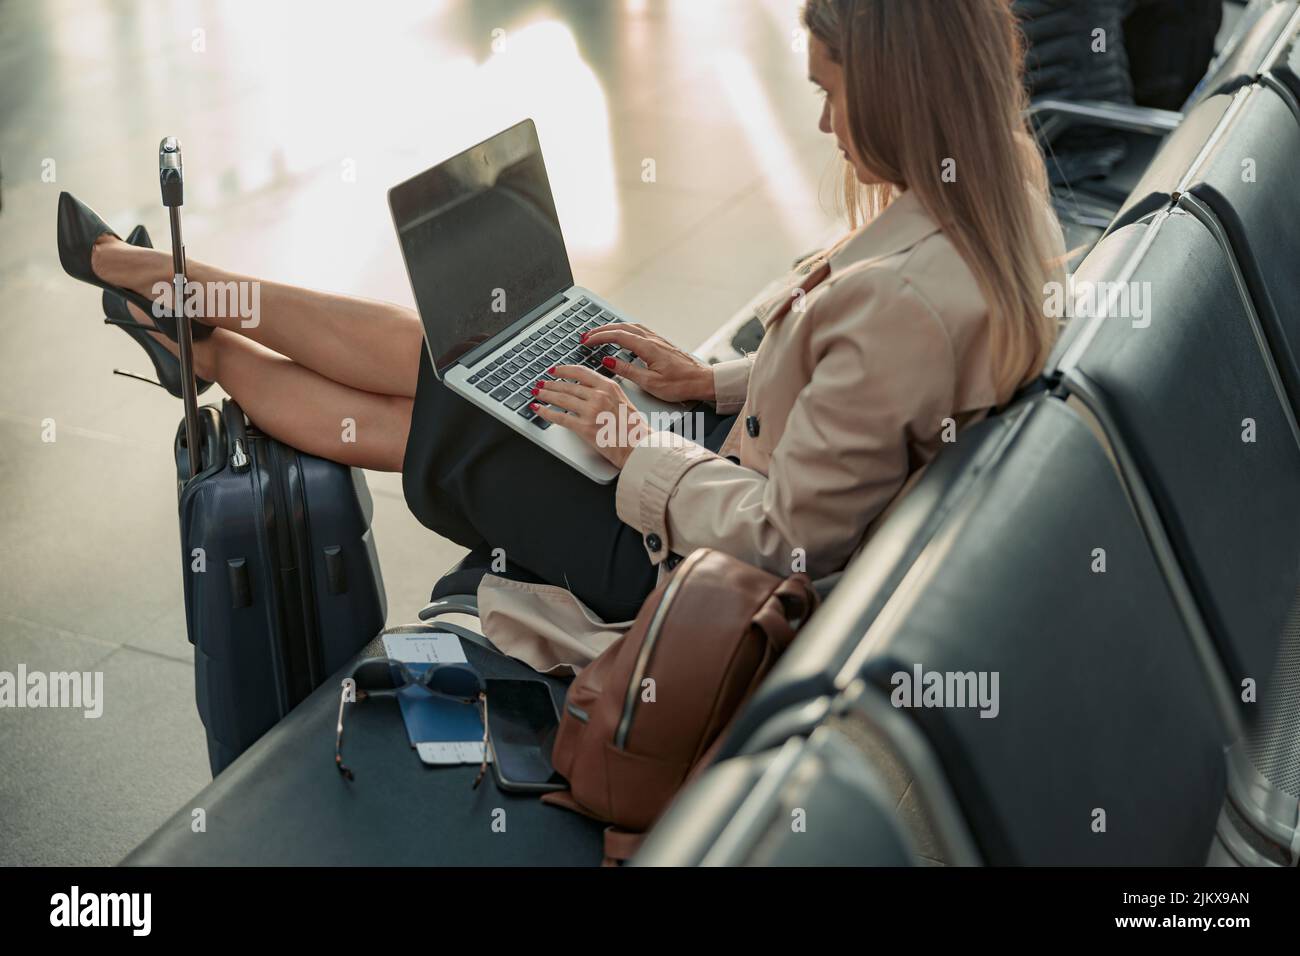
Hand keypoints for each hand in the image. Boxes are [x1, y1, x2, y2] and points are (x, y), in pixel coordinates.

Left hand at [531, 365, 650, 468]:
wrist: (640, 446)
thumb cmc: (634, 429)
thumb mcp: (622, 401)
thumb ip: (605, 393)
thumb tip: (587, 392)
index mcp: (609, 387)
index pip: (581, 372)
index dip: (564, 370)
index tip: (555, 370)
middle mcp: (598, 395)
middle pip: (568, 386)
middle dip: (551, 384)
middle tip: (541, 384)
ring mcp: (591, 411)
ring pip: (561, 398)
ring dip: (545, 395)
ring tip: (537, 394)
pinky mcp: (584, 427)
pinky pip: (559, 417)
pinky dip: (546, 412)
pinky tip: (539, 409)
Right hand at [581, 323, 714, 402]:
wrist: (703, 381)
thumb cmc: (681, 384)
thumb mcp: (650, 382)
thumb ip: (627, 370)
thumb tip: (607, 361)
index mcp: (647, 347)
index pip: (617, 336)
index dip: (599, 337)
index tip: (586, 341)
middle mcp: (652, 339)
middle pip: (621, 327)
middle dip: (602, 329)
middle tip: (586, 335)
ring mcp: (658, 340)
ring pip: (630, 326)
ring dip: (613, 328)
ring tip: (600, 334)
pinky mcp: (661, 344)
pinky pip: (639, 330)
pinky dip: (625, 330)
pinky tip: (622, 336)